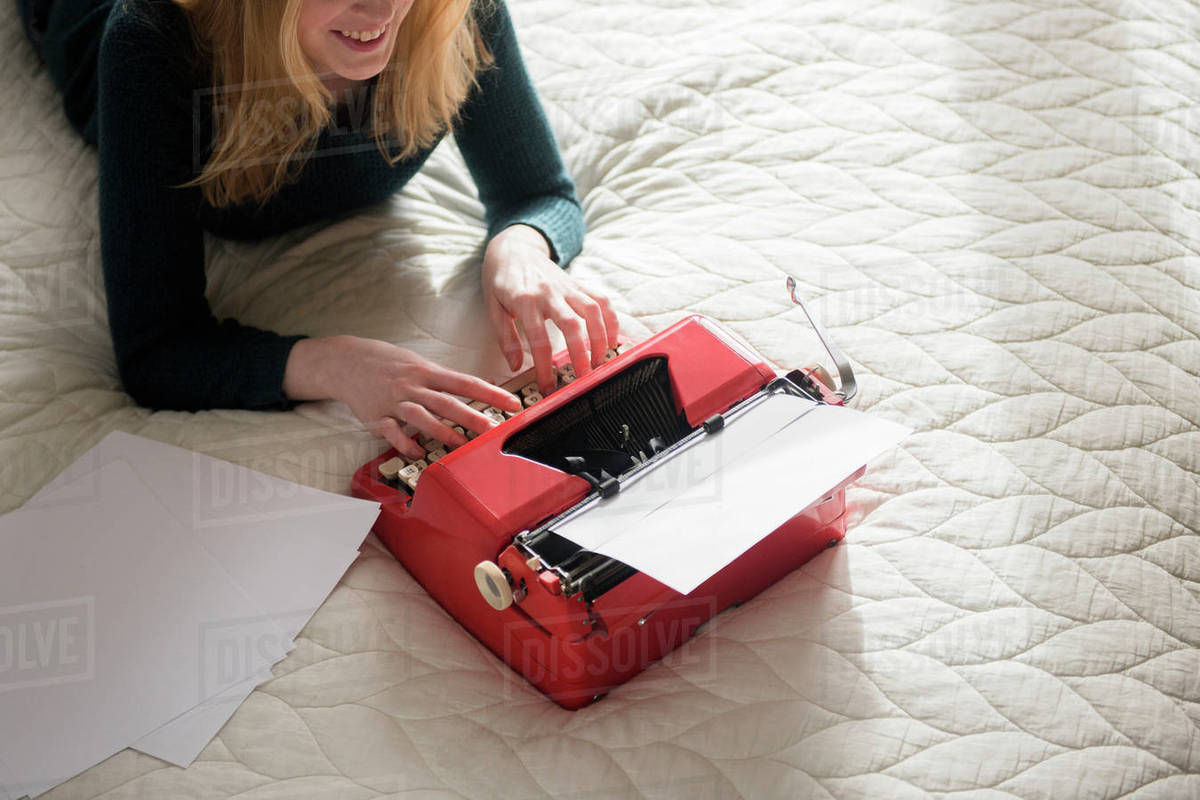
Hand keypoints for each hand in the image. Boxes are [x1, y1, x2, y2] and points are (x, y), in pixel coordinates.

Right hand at [283, 336, 521, 458]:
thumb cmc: (390, 364)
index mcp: (428, 372)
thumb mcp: (420, 363)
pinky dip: (404, 442)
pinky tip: (417, 452)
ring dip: (441, 431)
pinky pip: (392, 432)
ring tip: (460, 444)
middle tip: (492, 428)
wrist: (347, 361)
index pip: (465, 383)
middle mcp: (413, 386)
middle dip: (470, 415)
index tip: (513, 403)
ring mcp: (394, 402)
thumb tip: (481, 388)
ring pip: (421, 416)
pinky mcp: (377, 417)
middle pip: (446, 401)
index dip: (490, 393)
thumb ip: (447, 380)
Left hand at [482, 224, 618, 394]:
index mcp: (524, 300)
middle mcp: (549, 292)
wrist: (513, 248)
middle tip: (583, 377)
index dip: (545, 367)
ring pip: (593, 311)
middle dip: (581, 354)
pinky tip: (612, 340)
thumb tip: (516, 366)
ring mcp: (567, 286)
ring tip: (600, 362)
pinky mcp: (578, 284)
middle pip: (572, 325)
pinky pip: (601, 300)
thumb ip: (506, 338)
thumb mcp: (493, 308)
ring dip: (601, 338)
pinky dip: (611, 320)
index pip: (538, 340)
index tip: (548, 387)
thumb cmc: (501, 280)